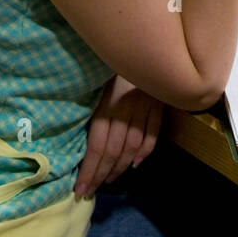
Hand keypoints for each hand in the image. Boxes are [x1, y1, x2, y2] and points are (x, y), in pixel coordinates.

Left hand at [74, 74, 162, 199]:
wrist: (142, 44)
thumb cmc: (109, 65)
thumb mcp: (95, 86)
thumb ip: (92, 111)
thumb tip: (81, 142)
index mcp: (105, 106)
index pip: (97, 147)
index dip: (89, 171)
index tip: (80, 190)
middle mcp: (124, 110)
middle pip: (113, 151)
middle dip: (101, 175)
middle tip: (91, 192)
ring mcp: (143, 109)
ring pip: (132, 147)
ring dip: (120, 168)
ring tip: (109, 180)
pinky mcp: (158, 105)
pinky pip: (152, 134)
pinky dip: (145, 152)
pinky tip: (134, 164)